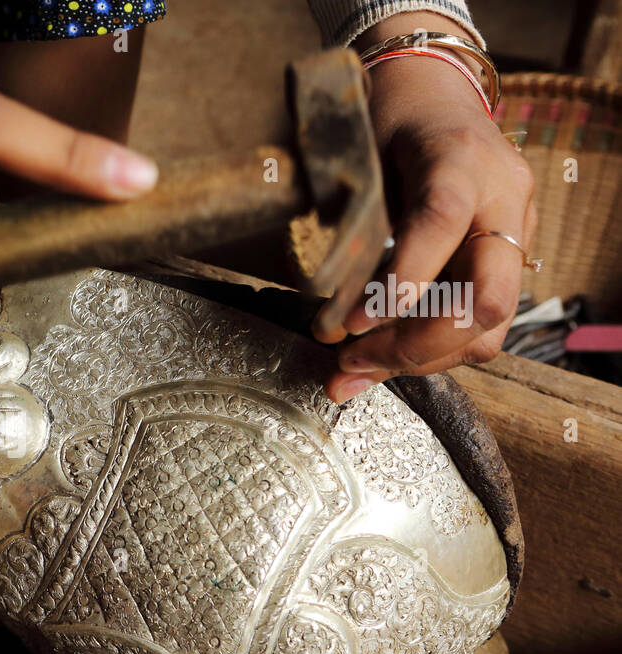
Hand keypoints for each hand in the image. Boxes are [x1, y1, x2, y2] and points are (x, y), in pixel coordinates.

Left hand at [322, 17, 535, 402]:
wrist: (434, 93)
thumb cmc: (386, 122)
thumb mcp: (360, 158)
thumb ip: (351, 226)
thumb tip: (328, 317)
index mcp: (459, 157)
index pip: (441, 221)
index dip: (400, 280)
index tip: (350, 324)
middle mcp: (502, 199)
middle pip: (486, 297)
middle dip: (415, 345)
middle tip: (348, 361)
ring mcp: (515, 232)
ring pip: (488, 326)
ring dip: (418, 360)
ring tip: (352, 370)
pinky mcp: (508, 261)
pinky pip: (479, 325)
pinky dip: (426, 352)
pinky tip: (378, 358)